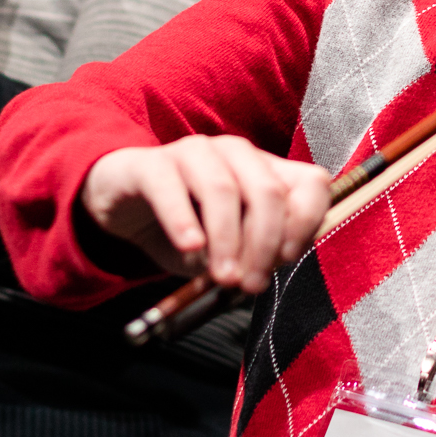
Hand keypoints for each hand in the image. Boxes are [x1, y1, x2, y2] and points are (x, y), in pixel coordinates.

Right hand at [82, 137, 331, 289]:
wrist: (124, 210)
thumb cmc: (187, 230)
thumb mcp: (229, 249)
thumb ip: (253, 255)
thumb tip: (265, 271)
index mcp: (266, 171)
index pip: (311, 182)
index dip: (306, 222)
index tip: (287, 260)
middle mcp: (236, 154)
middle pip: (268, 191)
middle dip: (264, 243)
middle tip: (249, 283)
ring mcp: (193, 153)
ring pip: (222, 188)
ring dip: (227, 239)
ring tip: (222, 276)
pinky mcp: (151, 163)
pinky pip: (169, 185)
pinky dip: (182, 219)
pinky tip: (189, 246)